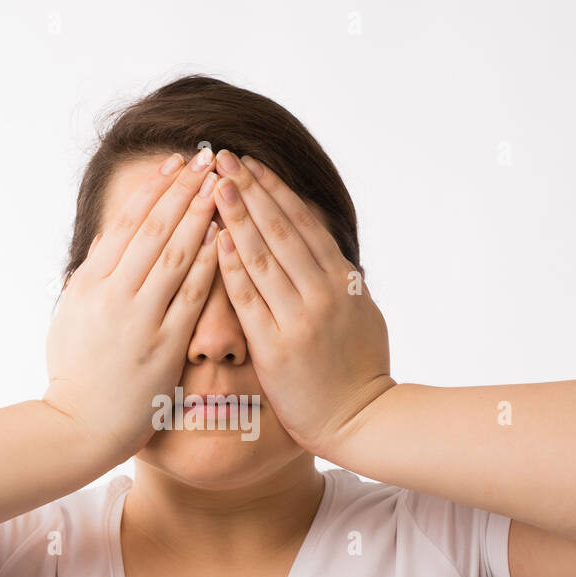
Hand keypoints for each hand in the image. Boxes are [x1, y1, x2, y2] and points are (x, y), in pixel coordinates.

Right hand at [44, 149, 220, 459]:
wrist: (78, 427)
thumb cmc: (74, 377)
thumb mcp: (69, 319)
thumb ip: (85, 282)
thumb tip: (97, 248)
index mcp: (89, 284)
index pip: (126, 224)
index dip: (154, 190)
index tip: (175, 163)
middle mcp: (113, 294)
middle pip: (154, 229)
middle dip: (183, 189)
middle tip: (208, 158)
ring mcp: (139, 319)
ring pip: (174, 254)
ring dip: (200, 214)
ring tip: (222, 184)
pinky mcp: (163, 345)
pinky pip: (191, 295)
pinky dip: (208, 262)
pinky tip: (226, 236)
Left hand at [208, 150, 394, 457]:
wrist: (361, 420)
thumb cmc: (360, 369)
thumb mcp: (361, 313)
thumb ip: (341, 279)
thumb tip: (325, 247)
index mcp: (342, 281)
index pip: (302, 223)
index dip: (274, 189)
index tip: (251, 162)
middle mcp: (322, 293)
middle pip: (280, 229)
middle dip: (249, 189)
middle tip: (222, 157)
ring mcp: (299, 319)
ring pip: (263, 256)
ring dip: (237, 216)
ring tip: (214, 183)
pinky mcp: (277, 348)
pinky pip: (249, 300)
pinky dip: (232, 267)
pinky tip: (215, 238)